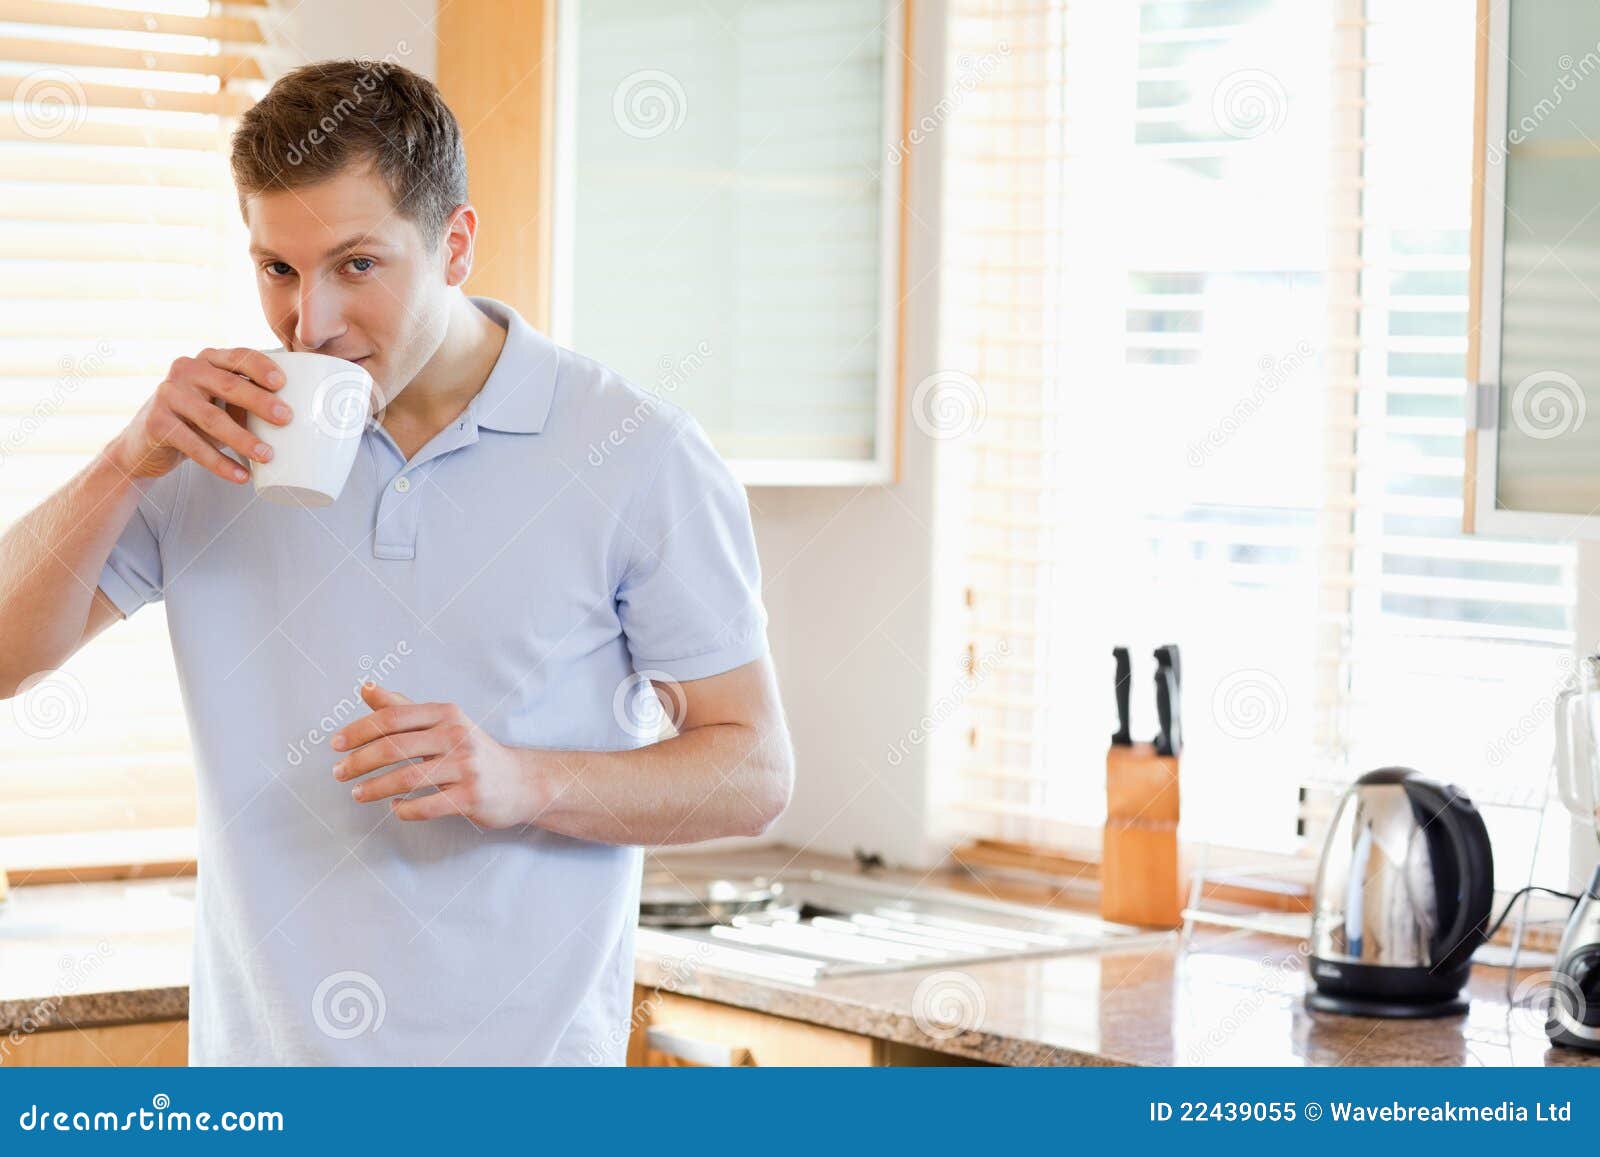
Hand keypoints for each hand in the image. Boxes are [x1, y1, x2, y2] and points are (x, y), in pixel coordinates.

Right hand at [106, 347, 292, 484]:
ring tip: (268, 456)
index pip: (238, 356)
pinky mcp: (157, 423)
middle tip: (287, 418)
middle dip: (259, 401)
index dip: (260, 367)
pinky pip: (193, 445)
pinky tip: (241, 476)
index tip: (283, 383)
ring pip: (211, 418)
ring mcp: (168, 394)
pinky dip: (219, 463)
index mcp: (207, 360)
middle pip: (227, 384)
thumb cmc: (198, 421)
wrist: (146, 444)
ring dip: (243, 438)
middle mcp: (185, 370)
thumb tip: (302, 419)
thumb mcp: (223, 405)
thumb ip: (249, 403)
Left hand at [330, 682, 536, 827]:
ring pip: (407, 779)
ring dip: (375, 788)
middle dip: (359, 762)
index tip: (334, 745)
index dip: (359, 730)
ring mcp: (466, 767)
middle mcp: (457, 736)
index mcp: (446, 714)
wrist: (521, 781)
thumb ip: (402, 707)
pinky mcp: (471, 797)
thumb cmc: (471, 750)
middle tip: (338, 774)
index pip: (393, 717)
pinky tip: (394, 808)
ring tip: (357, 794)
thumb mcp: (442, 722)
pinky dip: (404, 809)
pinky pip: (427, 806)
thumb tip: (365, 687)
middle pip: (394, 748)